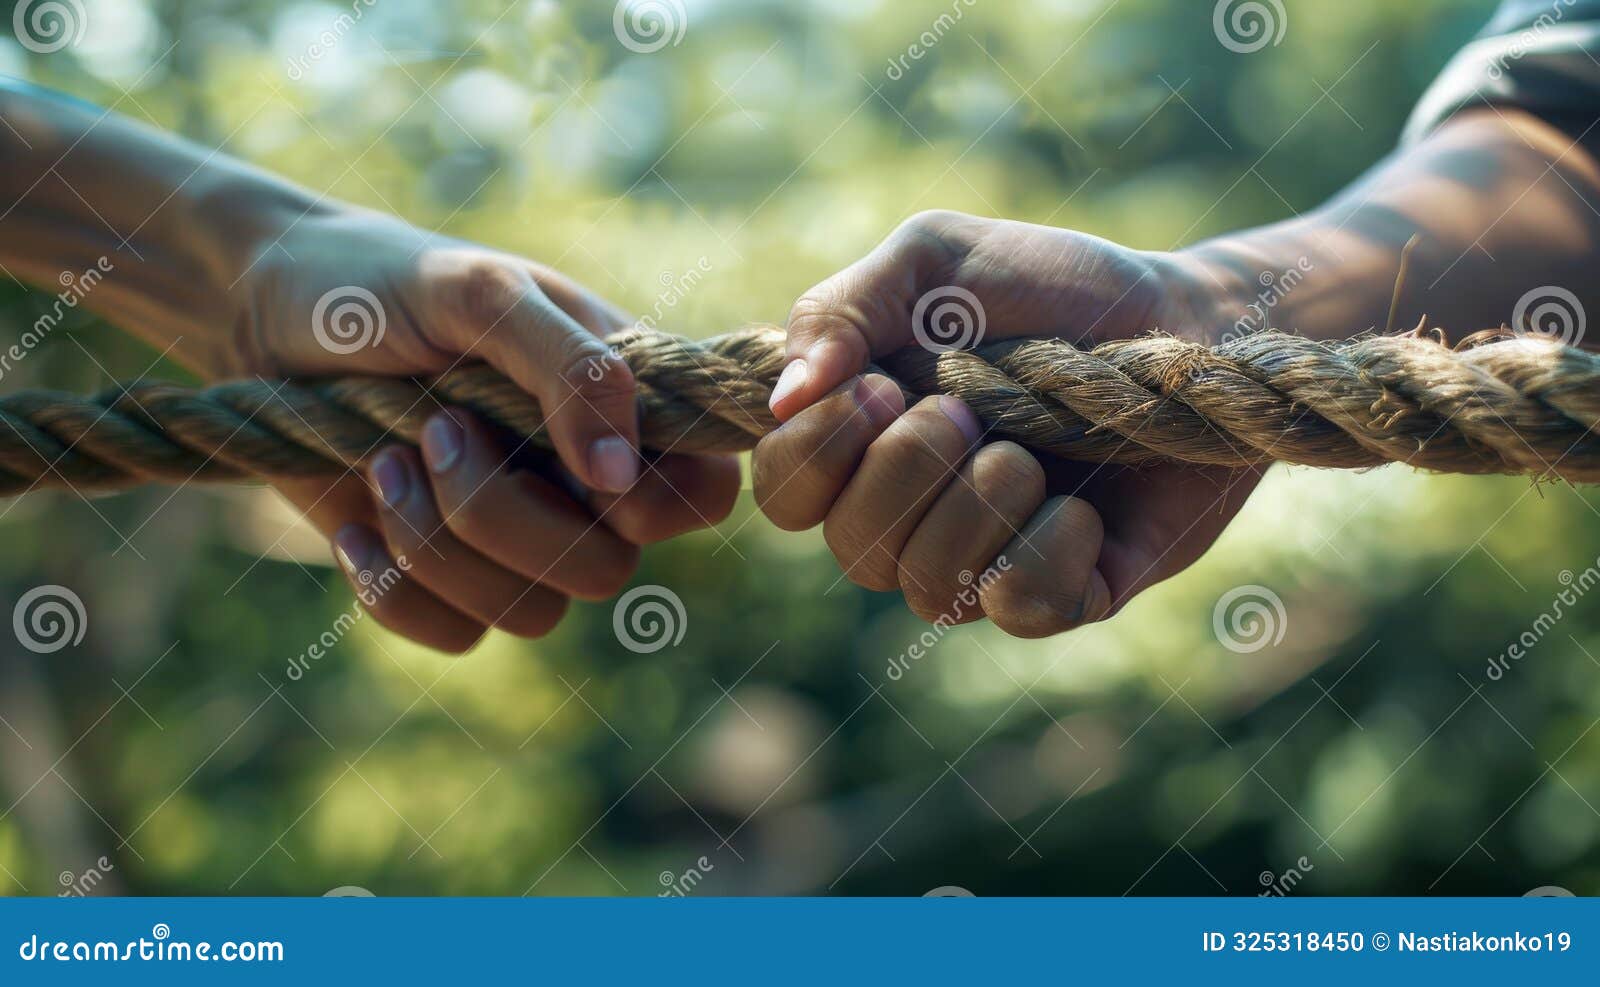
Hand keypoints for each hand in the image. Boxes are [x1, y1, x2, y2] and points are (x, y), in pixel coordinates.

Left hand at [235, 207, 737, 651]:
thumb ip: (570, 368)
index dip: (656, 502)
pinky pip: (456, 636)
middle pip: (607, 570)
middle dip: (504, 514)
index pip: (705, 493)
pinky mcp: (445, 580)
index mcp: (623, 405)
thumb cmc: (381, 284)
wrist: (264, 320)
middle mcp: (582, 484)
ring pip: (532, 613)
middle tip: (438, 429)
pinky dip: (395, 590)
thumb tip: (620, 474)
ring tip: (384, 459)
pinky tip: (354, 527)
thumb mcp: (479, 294)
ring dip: (439, 542)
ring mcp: (516, 537)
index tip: (578, 462)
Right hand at [753, 210, 1260, 637]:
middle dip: (903, 474)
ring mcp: (987, 560)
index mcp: (866, 441)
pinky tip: (1079, 508)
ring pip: (926, 589)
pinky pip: (1018, 610)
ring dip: (975, 508)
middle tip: (963, 408)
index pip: (785, 493)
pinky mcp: (1068, 591)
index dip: (813, 456)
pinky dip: (1043, 555)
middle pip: (851, 550)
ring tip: (1028, 452)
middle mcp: (914, 513)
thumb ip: (841, 310)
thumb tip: (779, 400)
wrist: (1194, 316)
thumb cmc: (1055, 286)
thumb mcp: (935, 261)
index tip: (878, 386)